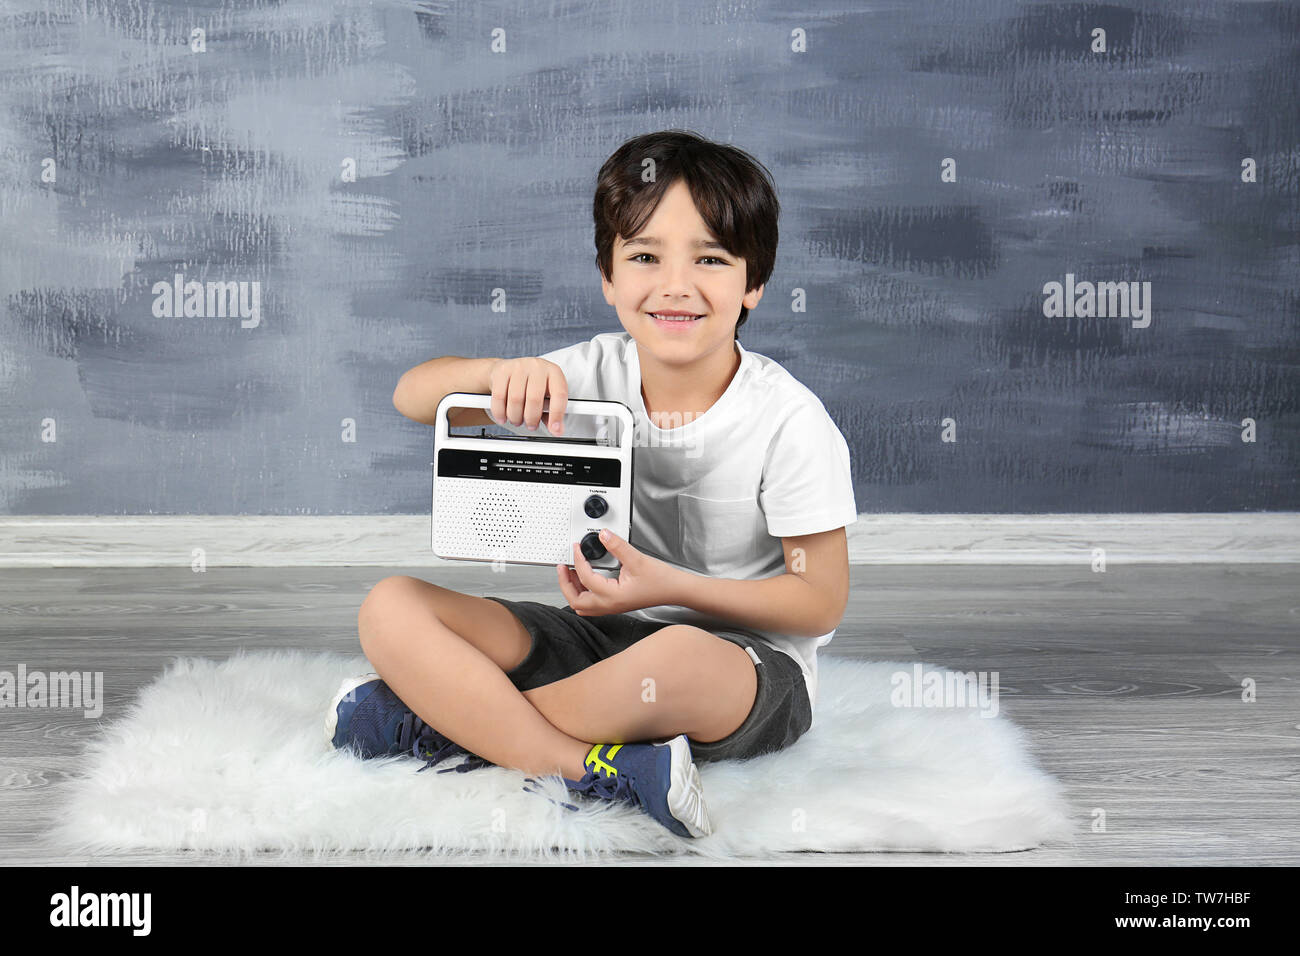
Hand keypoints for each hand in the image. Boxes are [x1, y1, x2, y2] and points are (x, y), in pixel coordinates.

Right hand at [487, 356, 567, 434]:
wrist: (509, 370)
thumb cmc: (532, 385)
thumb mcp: (546, 395)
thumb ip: (551, 413)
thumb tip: (556, 430)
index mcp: (554, 372)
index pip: (559, 394)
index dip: (557, 414)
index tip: (554, 429)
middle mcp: (537, 366)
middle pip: (534, 398)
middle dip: (532, 418)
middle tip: (531, 425)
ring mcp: (519, 366)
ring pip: (516, 399)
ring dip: (515, 417)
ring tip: (518, 420)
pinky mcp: (502, 370)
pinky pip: (499, 396)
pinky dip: (500, 412)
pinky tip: (503, 417)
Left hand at [556, 529, 682, 615]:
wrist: (675, 590)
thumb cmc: (661, 581)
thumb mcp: (637, 559)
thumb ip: (617, 546)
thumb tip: (603, 535)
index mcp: (612, 596)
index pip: (586, 578)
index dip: (578, 560)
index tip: (577, 548)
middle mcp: (610, 605)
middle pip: (576, 600)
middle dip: (565, 583)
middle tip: (562, 567)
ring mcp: (612, 607)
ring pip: (582, 605)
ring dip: (573, 590)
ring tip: (570, 573)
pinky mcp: (616, 604)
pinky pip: (592, 604)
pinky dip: (583, 593)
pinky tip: (586, 580)